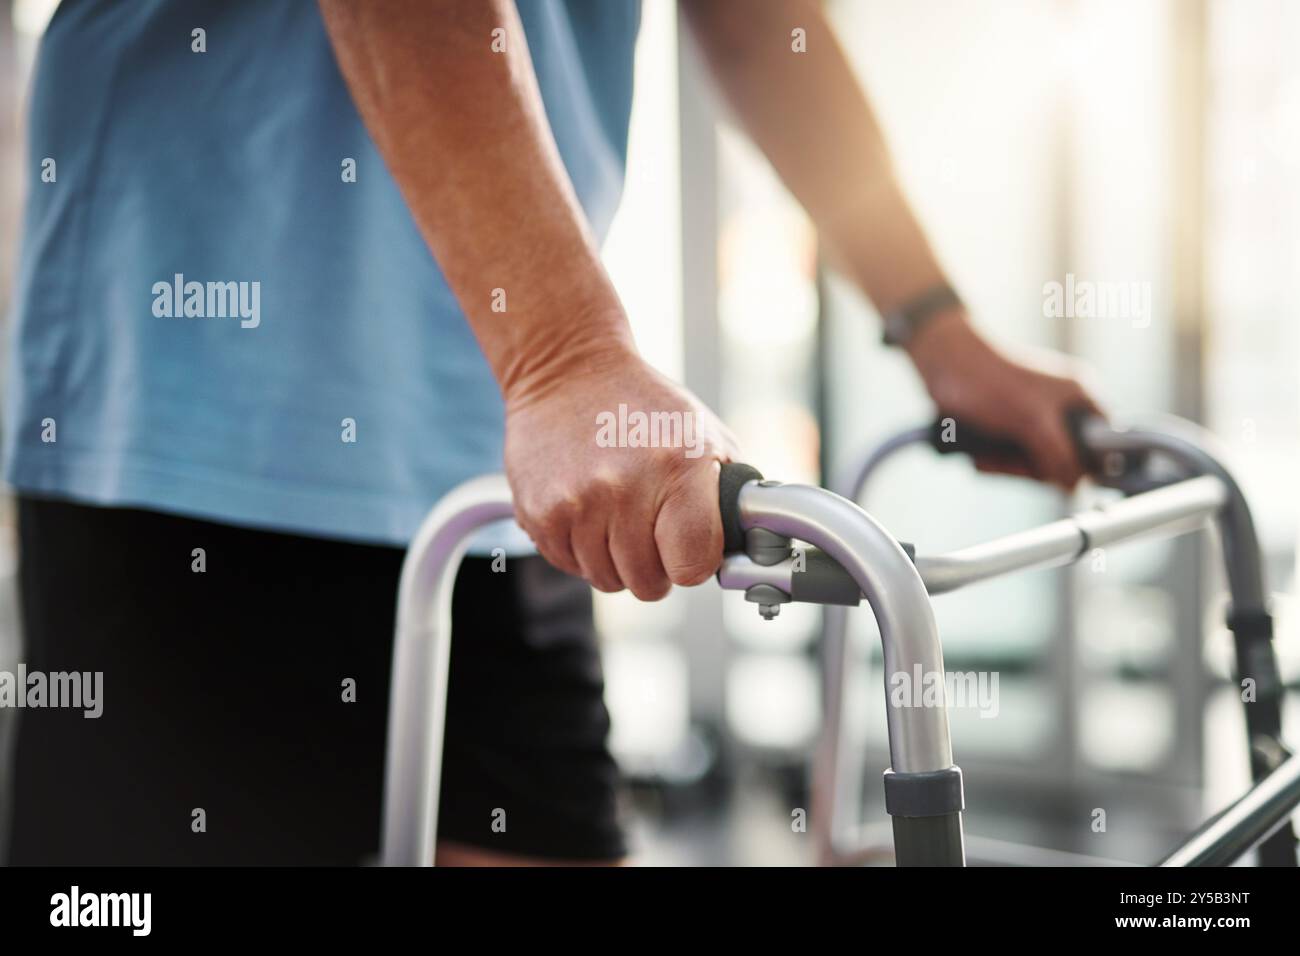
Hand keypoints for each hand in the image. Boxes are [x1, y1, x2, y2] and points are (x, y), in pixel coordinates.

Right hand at [504, 345, 739, 599]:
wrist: (568, 371)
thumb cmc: (645, 405)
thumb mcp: (705, 434)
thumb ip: (729, 495)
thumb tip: (749, 548)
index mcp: (677, 469)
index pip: (692, 566)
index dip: (693, 562)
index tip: (687, 545)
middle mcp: (624, 488)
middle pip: (648, 582)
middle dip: (654, 565)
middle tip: (649, 527)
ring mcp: (578, 502)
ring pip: (606, 579)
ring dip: (614, 558)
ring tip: (615, 513)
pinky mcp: (540, 511)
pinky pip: (569, 565)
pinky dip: (580, 550)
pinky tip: (585, 511)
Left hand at [907, 310, 1103, 487]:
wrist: (942, 360)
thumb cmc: (990, 379)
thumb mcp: (1032, 421)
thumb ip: (1059, 454)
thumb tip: (1075, 486)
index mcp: (1080, 397)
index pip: (1104, 443)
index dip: (1085, 465)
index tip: (1061, 475)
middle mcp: (1061, 410)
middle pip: (1065, 462)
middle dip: (1033, 468)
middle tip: (1012, 463)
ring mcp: (1033, 420)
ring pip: (1033, 464)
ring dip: (1008, 467)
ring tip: (988, 456)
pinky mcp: (1008, 429)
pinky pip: (1009, 459)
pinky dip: (994, 461)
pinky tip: (979, 455)